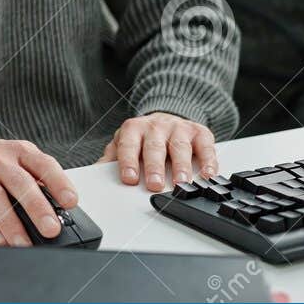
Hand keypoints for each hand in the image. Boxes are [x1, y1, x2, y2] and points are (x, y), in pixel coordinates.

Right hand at [0, 133, 77, 246]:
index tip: (71, 202)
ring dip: (12, 224)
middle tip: (51, 229)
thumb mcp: (16, 158)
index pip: (43, 165)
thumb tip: (58, 210)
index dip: (59, 183)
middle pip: (20, 184)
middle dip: (37, 208)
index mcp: (20, 152)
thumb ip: (36, 179)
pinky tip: (1, 239)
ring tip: (24, 243)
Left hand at [98, 112, 217, 191]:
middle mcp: (156, 126)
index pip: (129, 145)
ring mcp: (179, 128)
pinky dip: (208, 160)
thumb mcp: (124, 143)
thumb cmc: (143, 138)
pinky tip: (208, 174)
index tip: (129, 179)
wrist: (167, 117)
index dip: (128, 162)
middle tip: (155, 185)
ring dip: (181, 166)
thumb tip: (94, 174)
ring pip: (180, 147)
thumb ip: (112, 158)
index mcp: (134, 129)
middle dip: (154, 167)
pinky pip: (205, 146)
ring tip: (182, 183)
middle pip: (154, 147)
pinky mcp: (200, 132)